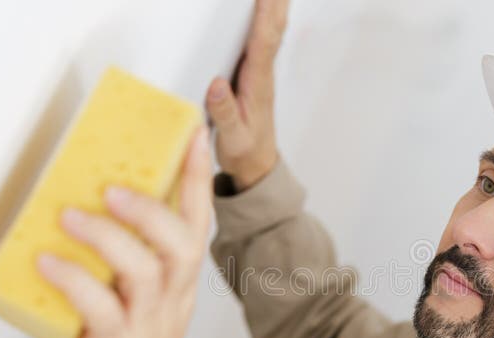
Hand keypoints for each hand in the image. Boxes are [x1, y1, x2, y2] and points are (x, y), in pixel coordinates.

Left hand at [38, 125, 211, 337]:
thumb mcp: (144, 305)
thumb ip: (132, 263)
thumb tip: (91, 207)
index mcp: (181, 283)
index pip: (198, 222)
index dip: (197, 177)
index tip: (193, 133)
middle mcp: (172, 298)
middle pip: (182, 243)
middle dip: (150, 208)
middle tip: (114, 188)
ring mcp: (148, 324)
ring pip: (144, 269)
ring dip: (108, 236)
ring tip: (70, 217)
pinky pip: (100, 306)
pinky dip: (73, 278)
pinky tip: (47, 261)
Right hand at [205, 0, 289, 190]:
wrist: (257, 165)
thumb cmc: (245, 152)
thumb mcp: (231, 138)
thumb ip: (224, 113)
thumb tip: (217, 84)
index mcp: (257, 84)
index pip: (264, 43)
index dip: (265, 15)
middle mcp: (262, 73)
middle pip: (274, 28)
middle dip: (276, 2)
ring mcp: (260, 72)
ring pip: (271, 30)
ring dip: (274, 5)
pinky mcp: (253, 74)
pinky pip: (262, 39)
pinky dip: (264, 18)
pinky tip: (263, 7)